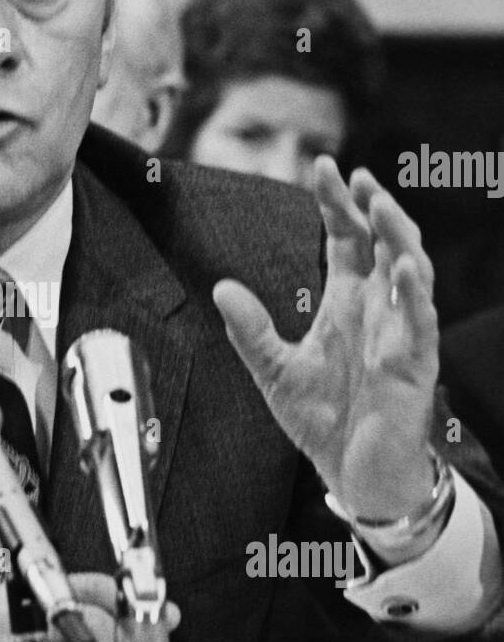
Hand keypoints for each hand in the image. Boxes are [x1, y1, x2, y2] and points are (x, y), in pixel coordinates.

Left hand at [212, 158, 438, 522]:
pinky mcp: (415, 364)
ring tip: (379, 203)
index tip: (320, 166)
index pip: (346, 238)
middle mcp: (377, 308)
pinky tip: (400, 266)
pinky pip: (420, 320)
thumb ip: (250, 330)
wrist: (353, 474)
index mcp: (346, 302)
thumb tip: (221, 288)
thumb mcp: (275, 370)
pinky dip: (412, 292)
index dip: (336, 203)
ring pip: (410, 270)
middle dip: (371, 205)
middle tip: (353, 174)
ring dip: (398, 235)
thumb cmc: (325, 421)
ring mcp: (400, 332)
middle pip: (382, 242)